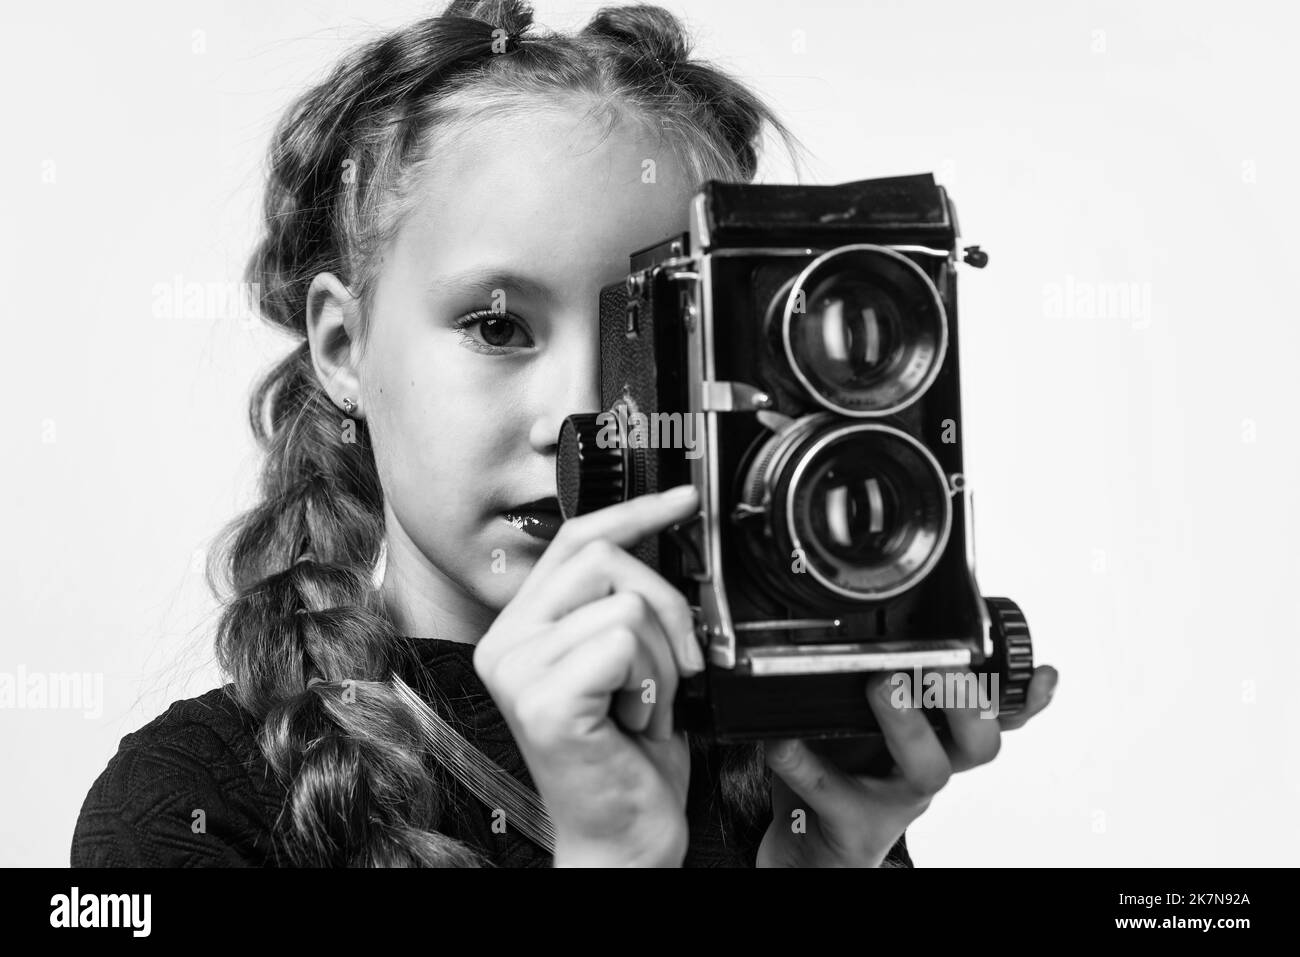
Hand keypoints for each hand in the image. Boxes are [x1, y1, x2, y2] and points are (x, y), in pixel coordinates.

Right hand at [474, 485, 705, 866]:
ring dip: (662, 662)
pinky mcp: (542, 702)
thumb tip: (663, 532)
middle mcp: (505, 643)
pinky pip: (623, 644)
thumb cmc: (627, 756)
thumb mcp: (625, 662)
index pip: (576, 539)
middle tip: (674, 666)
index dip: (635, 512)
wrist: (624, 835)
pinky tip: (635, 723)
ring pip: (625, 604)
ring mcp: (517, 671)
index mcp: (521, 627)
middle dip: (665, 608)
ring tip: (644, 706)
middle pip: (604, 558)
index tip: (684, 501)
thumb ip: (622, 601)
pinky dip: (652, 686)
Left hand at [756, 664, 1058, 866]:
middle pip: (980, 744)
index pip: (999, 715)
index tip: (1041, 673)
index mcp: (943, 739)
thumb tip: (898, 619)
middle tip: (939, 665)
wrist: (815, 843)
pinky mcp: (854, 822)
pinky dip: (801, 760)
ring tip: (880, 687)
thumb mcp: (881, 719)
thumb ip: (899, 676)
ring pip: (927, 770)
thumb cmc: (851, 768)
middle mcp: (932, 768)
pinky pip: (828, 789)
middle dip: (968, 701)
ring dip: (907, 722)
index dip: (1026, 698)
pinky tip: (781, 738)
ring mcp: (897, 799)